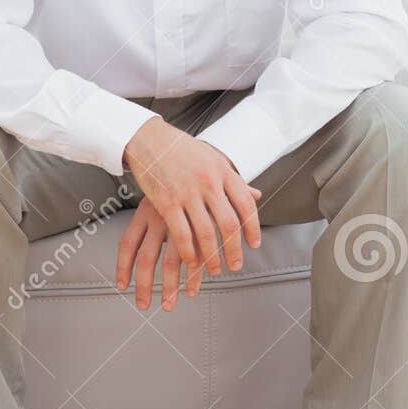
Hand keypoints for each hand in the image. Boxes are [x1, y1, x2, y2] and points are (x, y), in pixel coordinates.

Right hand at [115, 117, 260, 308]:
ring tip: (215, 269)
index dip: (253, 229)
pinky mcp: (166, 202)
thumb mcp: (215, 159)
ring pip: (207, 233)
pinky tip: (193, 263)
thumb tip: (257, 195)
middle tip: (235, 265)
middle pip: (229, 224)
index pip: (246, 206)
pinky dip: (189, 252)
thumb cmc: (184, 150)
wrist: (150, 139)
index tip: (254, 245)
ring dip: (212, 257)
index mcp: (224, 172)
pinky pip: (182, 234)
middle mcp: (209, 183)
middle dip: (234, 250)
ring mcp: (188, 193)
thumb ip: (234, 181)